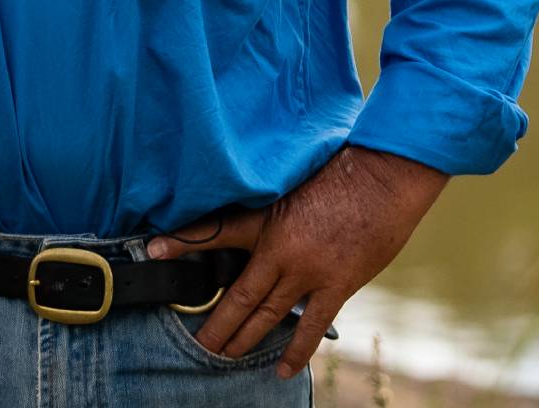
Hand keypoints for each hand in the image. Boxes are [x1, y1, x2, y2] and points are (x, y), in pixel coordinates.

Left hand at [146, 145, 447, 378]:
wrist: (385, 177)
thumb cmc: (345, 170)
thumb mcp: (296, 178)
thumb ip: (275, 205)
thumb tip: (260, 217)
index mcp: (268, 217)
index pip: (215, 231)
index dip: (182, 242)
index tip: (153, 252)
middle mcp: (280, 249)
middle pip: (238, 295)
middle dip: (215, 324)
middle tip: (197, 344)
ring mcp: (307, 271)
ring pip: (266, 315)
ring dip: (243, 338)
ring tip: (223, 355)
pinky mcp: (335, 285)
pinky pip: (310, 326)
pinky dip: (295, 351)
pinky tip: (280, 369)